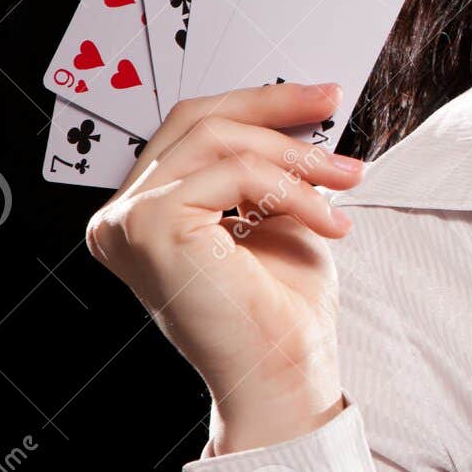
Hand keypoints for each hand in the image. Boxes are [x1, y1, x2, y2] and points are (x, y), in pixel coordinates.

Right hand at [85, 81, 366, 453]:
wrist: (284, 374)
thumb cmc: (281, 309)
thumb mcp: (276, 215)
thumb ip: (268, 167)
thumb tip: (300, 110)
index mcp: (146, 210)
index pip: (193, 129)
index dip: (257, 103)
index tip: (319, 97)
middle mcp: (123, 216)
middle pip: (199, 120)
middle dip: (275, 107)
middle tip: (333, 105)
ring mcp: (128, 221)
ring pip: (221, 140)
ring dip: (297, 156)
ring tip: (347, 179)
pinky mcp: (151, 227)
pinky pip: (234, 174)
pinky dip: (292, 189)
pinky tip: (326, 220)